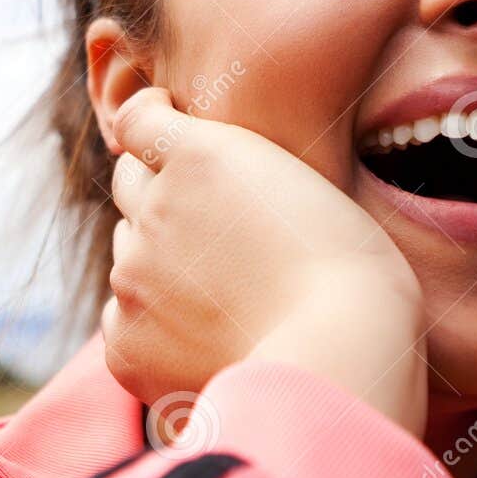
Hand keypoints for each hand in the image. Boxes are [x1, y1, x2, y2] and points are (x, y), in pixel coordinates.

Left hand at [102, 87, 426, 438]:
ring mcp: (133, 278)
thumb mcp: (309, 187)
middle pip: (130, 188)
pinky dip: (156, 321)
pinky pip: (125, 318)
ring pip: (129, 255)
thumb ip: (241, 177)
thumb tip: (203, 191)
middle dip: (161, 194)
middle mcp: (155, 208)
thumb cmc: (351, 269)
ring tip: (229, 289)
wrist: (342, 357)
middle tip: (219, 225)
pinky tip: (212, 334)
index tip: (167, 125)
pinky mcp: (126, 343)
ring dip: (162, 259)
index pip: (137, 120)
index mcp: (200, 155)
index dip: (152, 122)